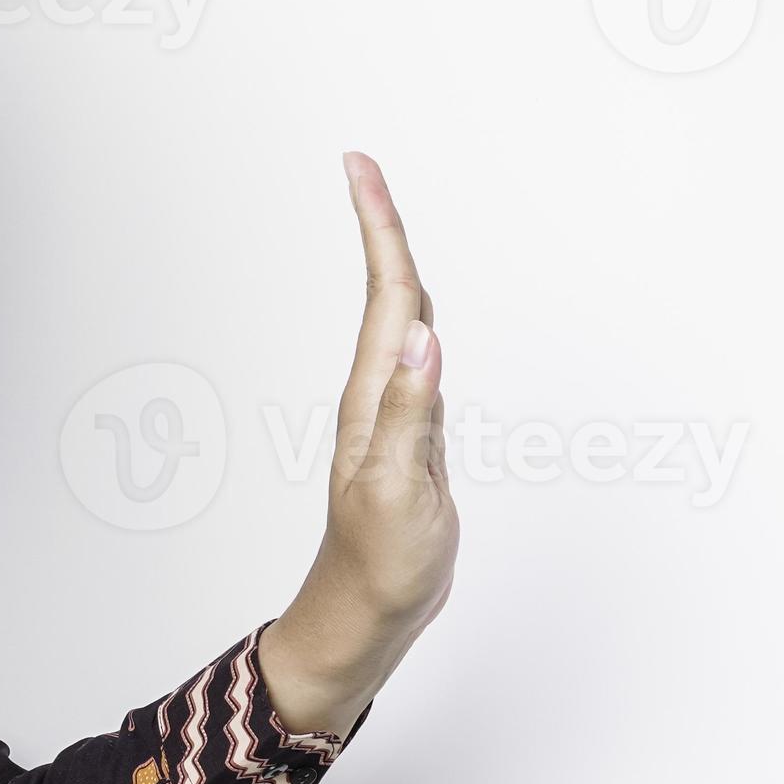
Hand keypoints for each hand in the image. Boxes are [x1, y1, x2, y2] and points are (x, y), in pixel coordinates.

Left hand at [257, 151, 459, 737]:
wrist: (367, 615)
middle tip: (365, 169)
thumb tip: (423, 339)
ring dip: (395, 266)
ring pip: (400, 325)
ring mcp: (394, 416)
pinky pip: (417, 363)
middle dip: (381, 228)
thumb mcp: (398, 492)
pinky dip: (419, 324)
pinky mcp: (413, 439)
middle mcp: (378, 396)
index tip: (360, 169)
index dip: (377, 229)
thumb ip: (410, 415)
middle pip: (388, 295)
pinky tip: (418, 318)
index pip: (384, 297)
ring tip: (386, 216)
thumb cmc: (378, 565)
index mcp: (373, 399)